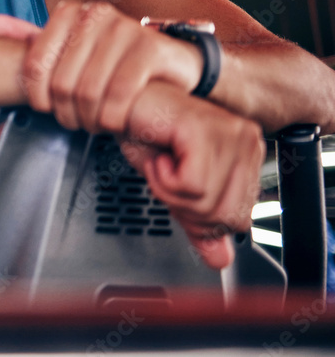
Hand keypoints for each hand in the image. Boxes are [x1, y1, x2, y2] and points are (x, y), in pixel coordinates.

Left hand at [0, 1, 203, 133]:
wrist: (174, 64)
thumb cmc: (116, 60)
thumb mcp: (71, 48)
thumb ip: (33, 39)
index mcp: (70, 13)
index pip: (35, 65)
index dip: (38, 97)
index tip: (47, 109)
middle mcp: (95, 15)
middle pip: (62, 83)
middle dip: (67, 113)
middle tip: (78, 122)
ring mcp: (124, 28)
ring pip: (88, 92)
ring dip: (91, 119)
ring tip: (96, 123)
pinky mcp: (150, 48)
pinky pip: (119, 95)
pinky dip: (114, 118)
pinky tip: (117, 122)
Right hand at [121, 82, 264, 268]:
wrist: (114, 103)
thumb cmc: (140, 130)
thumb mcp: (173, 186)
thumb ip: (199, 221)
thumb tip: (218, 259)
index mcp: (246, 152)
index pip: (239, 219)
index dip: (200, 217)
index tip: (178, 185)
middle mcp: (246, 140)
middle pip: (226, 217)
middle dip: (184, 207)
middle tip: (166, 174)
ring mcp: (230, 133)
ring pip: (208, 203)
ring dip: (168, 191)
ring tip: (160, 162)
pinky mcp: (205, 131)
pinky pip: (192, 186)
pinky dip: (163, 179)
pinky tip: (158, 155)